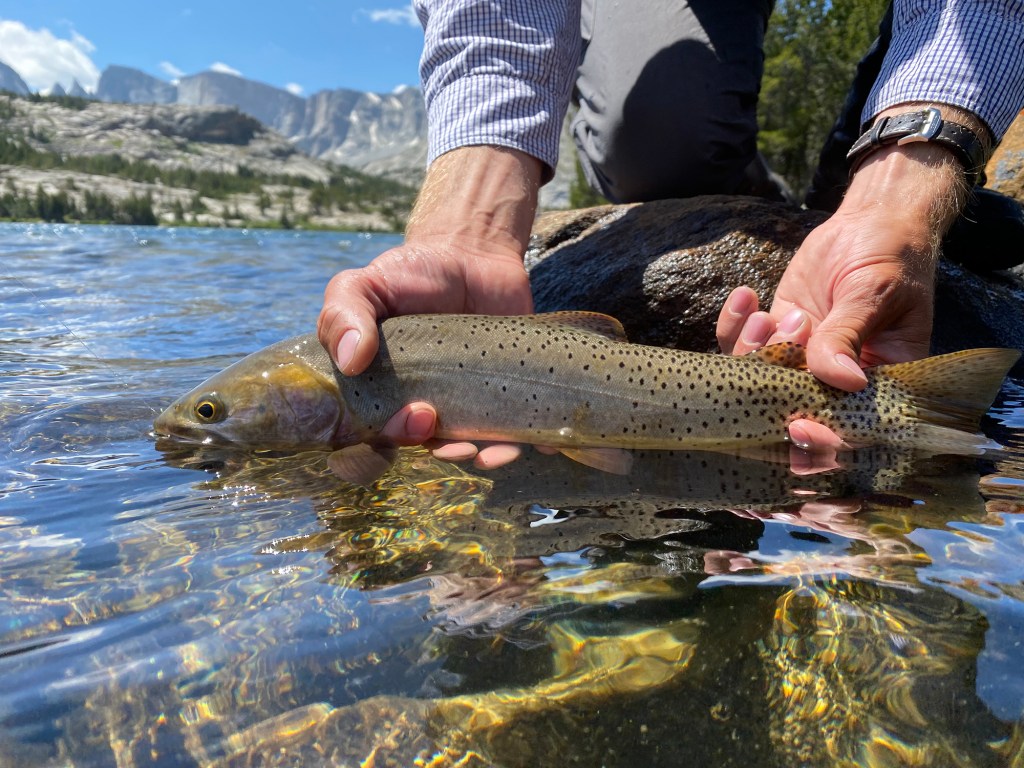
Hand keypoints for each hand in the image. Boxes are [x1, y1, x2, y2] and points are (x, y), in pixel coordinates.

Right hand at [318, 146, 542, 467]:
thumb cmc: (411, 275)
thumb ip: (342, 316)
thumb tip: (350, 359)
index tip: (398, 423)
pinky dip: (521, 444)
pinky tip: (534, 442)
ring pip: (466, 452)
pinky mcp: (502, 401)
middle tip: (431, 419)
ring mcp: (461, 410)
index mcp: (375, 397)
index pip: (363, 445)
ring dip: (477, 459)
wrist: (473, 255)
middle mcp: (415, 411)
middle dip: (429, 449)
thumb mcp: (365, 286)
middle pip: (419, 452)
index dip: (373, 453)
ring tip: (489, 452)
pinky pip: (510, 435)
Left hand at [717, 107, 969, 450]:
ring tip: (769, 315)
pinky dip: (734, 324)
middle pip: (793, 410)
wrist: (871, 223)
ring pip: (760, 378)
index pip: (849, 429)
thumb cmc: (891, 257)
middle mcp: (835, 381)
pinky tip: (745, 296)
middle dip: (771, 392)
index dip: (822, 441)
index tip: (799, 426)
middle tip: (769, 349)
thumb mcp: (875, 293)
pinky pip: (741, 345)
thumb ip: (848, 334)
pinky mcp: (775, 334)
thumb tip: (841, 380)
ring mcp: (800, 358)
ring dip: (753, 351)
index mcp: (877, 384)